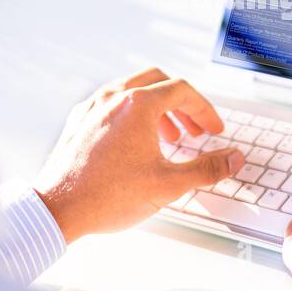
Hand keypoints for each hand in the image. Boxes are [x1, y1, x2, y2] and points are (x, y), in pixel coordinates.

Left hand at [34, 68, 244, 242]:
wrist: (58, 209)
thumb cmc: (107, 196)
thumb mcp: (169, 185)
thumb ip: (207, 169)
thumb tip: (234, 159)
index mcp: (138, 105)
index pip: (183, 91)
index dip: (204, 110)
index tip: (214, 130)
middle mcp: (113, 97)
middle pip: (158, 81)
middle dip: (182, 103)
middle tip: (194, 129)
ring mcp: (92, 107)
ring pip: (133, 90)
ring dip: (157, 108)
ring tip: (169, 138)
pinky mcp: (78, 121)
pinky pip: (111, 104)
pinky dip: (132, 114)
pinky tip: (134, 141)